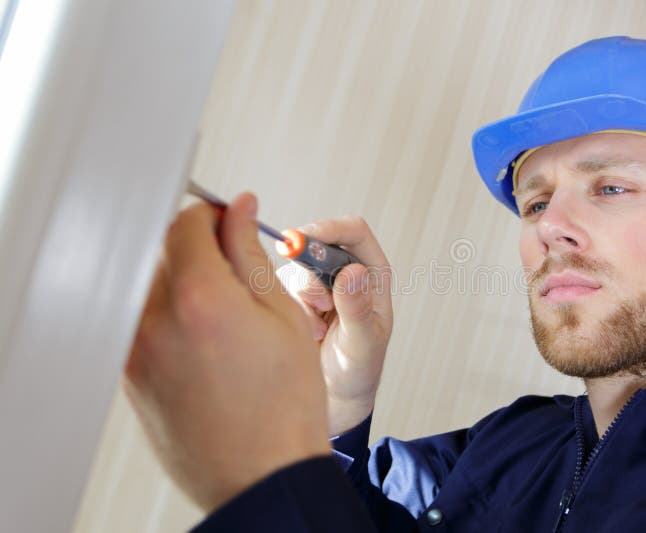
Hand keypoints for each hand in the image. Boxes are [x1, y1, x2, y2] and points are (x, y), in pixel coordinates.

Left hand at [123, 193, 329, 511]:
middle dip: (198, 247)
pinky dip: (171, 316)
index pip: (187, 222)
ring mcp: (135, 351)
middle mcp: (154, 321)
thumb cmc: (285, 404)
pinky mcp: (129, 375)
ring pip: (151, 286)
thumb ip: (251, 253)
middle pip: (163, 250)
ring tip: (224, 315)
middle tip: (234, 271)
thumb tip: (239, 211)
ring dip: (184, 283)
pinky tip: (206, 342)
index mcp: (199, 298)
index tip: (231, 222)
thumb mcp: (282, 314)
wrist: (262, 475)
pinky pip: (143, 322)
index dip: (214, 215)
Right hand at [277, 216, 392, 436]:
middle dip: (310, 272)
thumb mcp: (361, 344)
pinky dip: (290, 309)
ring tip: (318, 331)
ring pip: (296, 267)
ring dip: (301, 298)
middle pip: (318, 245)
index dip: (330, 228)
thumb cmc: (358, 370)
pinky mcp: (295, 296)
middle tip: (318, 305)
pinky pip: (280, 287)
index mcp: (373, 273)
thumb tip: (351, 272)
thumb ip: (357, 309)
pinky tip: (307, 333)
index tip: (304, 239)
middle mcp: (345, 271)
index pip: (354, 231)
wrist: (334, 395)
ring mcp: (318, 282)